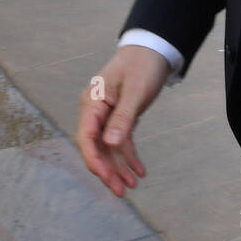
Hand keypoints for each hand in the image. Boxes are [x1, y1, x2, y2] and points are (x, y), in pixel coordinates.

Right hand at [76, 45, 169, 197]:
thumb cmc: (143, 65)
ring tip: (133, 186)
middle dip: (107, 170)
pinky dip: (129, 156)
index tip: (107, 178)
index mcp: (92, 102)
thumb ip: (123, 118)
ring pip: (108, 148)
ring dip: (118, 167)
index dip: (95, 161)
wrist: (154, 49)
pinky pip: (120, 141)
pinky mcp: (119, 117)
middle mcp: (95, 111)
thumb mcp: (136, 91)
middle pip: (95, 147)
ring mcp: (106, 115)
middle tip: (123, 192)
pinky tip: (140, 171)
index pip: (86, 138)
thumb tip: (109, 144)